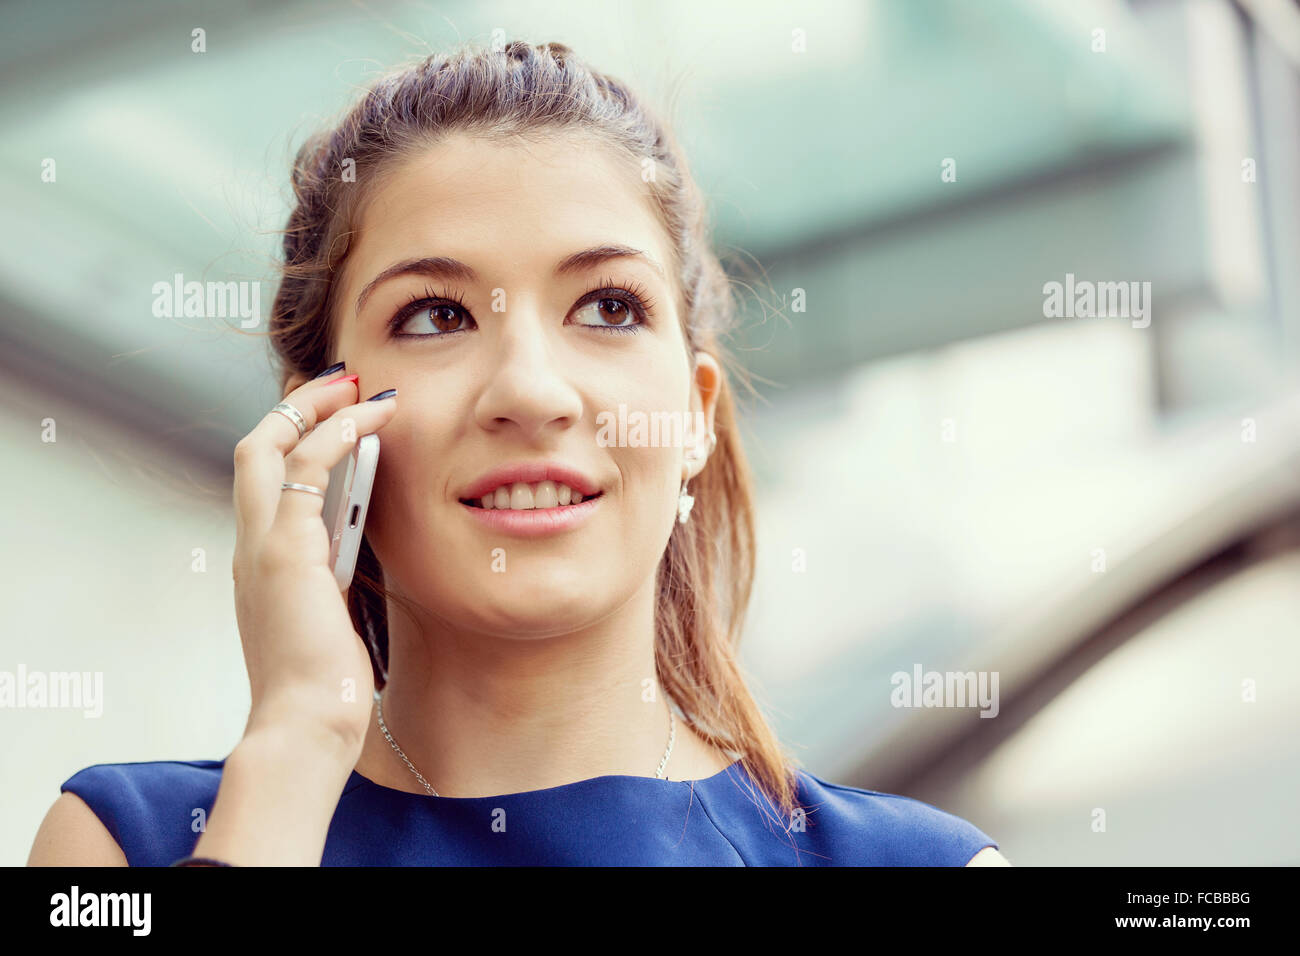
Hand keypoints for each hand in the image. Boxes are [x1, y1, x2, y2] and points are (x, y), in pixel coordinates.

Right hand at [230, 369, 396, 749]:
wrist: (305, 725)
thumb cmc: (323, 685)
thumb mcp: (328, 618)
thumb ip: (334, 578)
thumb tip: (360, 552)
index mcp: (261, 562)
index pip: (266, 481)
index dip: (297, 439)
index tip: (338, 415)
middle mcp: (250, 546)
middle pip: (252, 447)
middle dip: (296, 405)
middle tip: (343, 381)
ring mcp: (260, 545)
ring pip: (267, 444)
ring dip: (317, 406)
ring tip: (362, 386)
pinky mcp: (284, 551)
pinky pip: (303, 469)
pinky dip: (337, 433)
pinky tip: (373, 419)